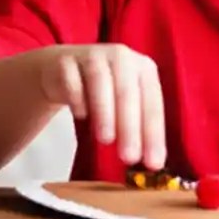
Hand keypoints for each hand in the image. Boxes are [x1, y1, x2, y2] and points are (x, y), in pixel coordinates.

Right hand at [38, 44, 165, 168]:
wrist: (66, 68)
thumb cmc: (104, 91)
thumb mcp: (127, 105)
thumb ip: (140, 128)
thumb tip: (152, 163)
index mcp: (144, 69)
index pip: (152, 103)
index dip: (153, 134)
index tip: (153, 163)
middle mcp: (121, 58)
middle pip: (128, 92)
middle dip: (130, 127)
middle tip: (129, 157)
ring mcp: (92, 56)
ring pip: (100, 80)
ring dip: (104, 111)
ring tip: (106, 139)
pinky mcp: (65, 61)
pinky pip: (71, 79)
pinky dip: (77, 97)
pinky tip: (81, 116)